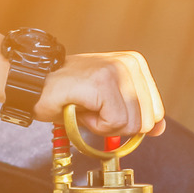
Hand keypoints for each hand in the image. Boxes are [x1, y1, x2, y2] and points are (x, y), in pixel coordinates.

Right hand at [34, 51, 166, 136]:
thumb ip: (137, 114)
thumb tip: (160, 128)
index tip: (104, 108)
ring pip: (132, 124)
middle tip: (93, 108)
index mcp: (136, 64)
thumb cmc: (69, 95)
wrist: (33, 85)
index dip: (130, 122)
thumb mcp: (110, 104)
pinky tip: (81, 108)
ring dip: (105, 126)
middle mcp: (130, 63)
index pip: (157, 112)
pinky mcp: (103, 82)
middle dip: (119, 126)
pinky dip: (95, 125)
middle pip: (147, 121)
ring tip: (86, 107)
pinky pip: (114, 123)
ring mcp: (117, 70)